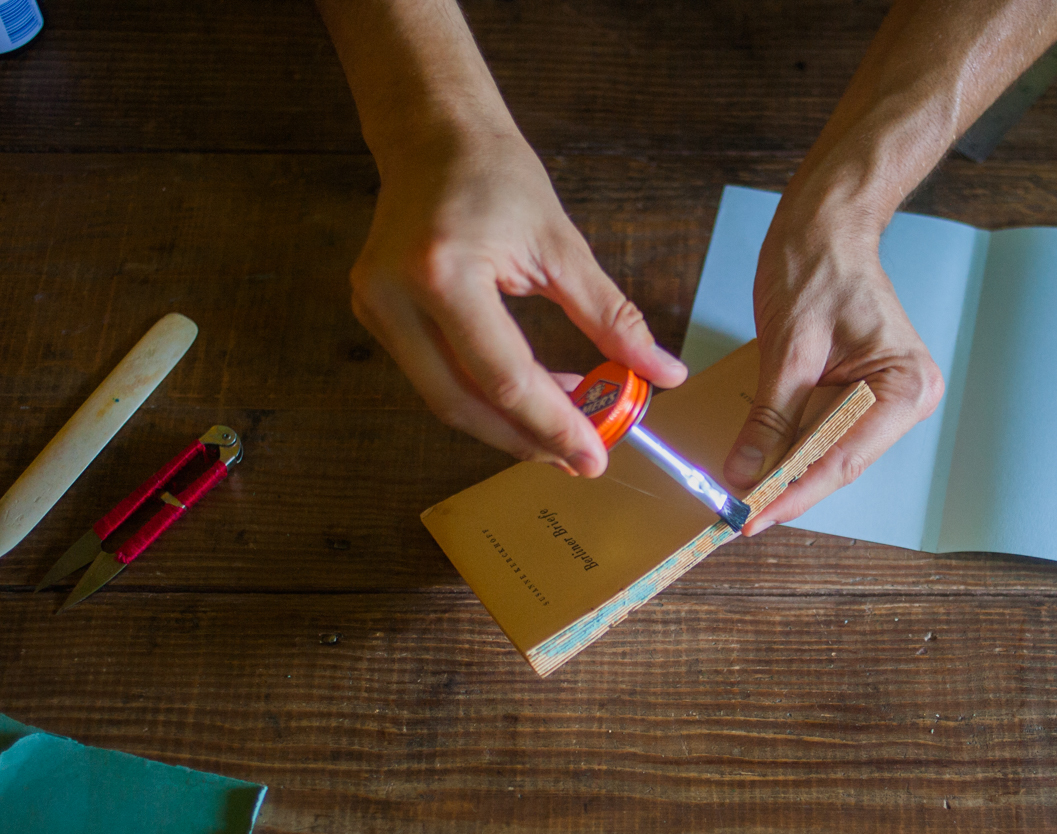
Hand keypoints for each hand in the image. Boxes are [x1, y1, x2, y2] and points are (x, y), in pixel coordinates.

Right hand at [349, 126, 686, 475]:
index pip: (505, 377)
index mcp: (443, 273)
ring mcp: (376, 309)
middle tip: (579, 456)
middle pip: (464, 404)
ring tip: (564, 424)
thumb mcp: (563, 245)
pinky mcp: (375, 315)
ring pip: (445, 400)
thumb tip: (663, 375)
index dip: (553, 425)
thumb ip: (612, 318)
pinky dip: (483, 397)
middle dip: (527, 439)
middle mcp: (395, 297)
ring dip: (507, 423)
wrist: (432, 136)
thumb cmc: (497, 177)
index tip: (594, 456)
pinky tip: (530, 394)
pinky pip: (434, 377)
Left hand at [724, 197, 944, 534]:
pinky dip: (791, 449)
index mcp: (905, 385)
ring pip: (830, 453)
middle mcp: (907, 398)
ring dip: (788, 473)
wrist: (825, 224)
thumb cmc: (818, 265)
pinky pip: (824, 433)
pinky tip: (760, 465)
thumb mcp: (789, 348)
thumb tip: (745, 473)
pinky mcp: (862, 393)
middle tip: (741, 517)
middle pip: (840, 463)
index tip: (754, 518)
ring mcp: (887, 397)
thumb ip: (770, 418)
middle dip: (789, 489)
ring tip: (745, 498)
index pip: (844, 460)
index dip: (795, 494)